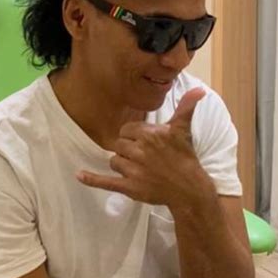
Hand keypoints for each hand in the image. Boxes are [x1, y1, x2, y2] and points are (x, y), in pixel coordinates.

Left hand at [76, 87, 209, 210]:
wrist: (189, 188)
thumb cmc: (185, 157)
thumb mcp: (183, 130)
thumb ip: (186, 107)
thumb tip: (198, 89)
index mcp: (148, 135)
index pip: (126, 130)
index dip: (133, 136)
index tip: (144, 143)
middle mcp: (139, 151)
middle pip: (119, 145)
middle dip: (128, 150)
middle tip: (144, 157)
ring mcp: (133, 170)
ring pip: (114, 161)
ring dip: (122, 164)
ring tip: (139, 169)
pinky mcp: (129, 187)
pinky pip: (106, 182)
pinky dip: (91, 179)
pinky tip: (79, 175)